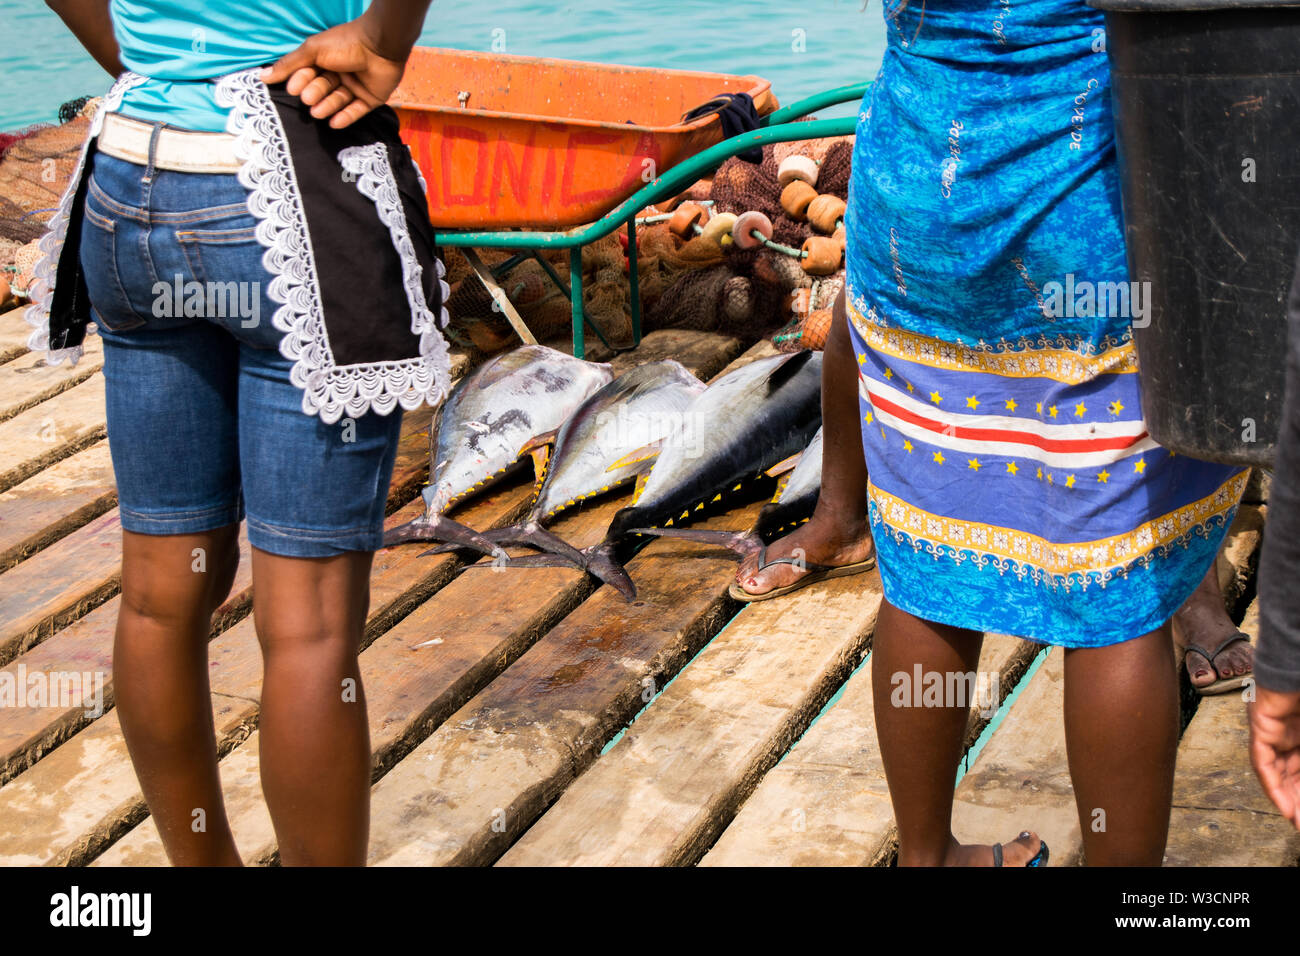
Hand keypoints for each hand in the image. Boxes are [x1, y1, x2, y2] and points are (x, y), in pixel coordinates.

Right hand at [260, 17, 408, 128]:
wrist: (379, 45)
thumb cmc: (344, 43)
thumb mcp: (312, 51)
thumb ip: (289, 65)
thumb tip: (263, 76)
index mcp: (326, 59)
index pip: (309, 75)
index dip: (302, 82)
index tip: (294, 89)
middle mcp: (340, 73)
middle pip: (323, 89)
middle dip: (315, 94)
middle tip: (308, 98)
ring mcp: (356, 86)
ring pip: (338, 101)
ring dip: (327, 107)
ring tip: (317, 111)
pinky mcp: (371, 98)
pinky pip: (356, 111)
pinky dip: (345, 117)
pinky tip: (334, 123)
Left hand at [1249, 686, 1299, 827]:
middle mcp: (1289, 734)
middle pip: (1291, 774)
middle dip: (1298, 800)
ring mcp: (1274, 729)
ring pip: (1276, 772)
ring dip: (1286, 798)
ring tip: (1297, 821)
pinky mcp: (1261, 725)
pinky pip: (1262, 760)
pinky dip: (1271, 784)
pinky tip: (1283, 806)